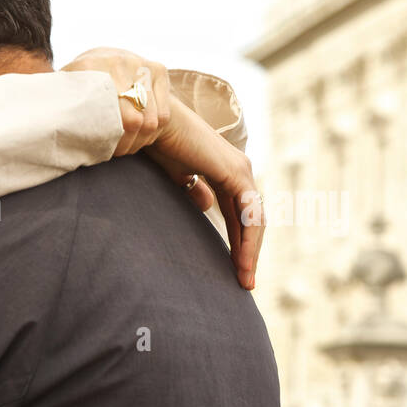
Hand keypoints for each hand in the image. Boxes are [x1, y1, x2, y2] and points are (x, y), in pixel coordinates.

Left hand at [60, 47, 170, 154]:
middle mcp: (118, 60)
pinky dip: (152, 133)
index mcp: (89, 65)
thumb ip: (63, 105)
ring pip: (150, 121)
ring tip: (126, 146)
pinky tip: (140, 135)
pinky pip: (163, 115)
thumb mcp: (69, 91)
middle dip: (124, 143)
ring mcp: (141, 63)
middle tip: (114, 152)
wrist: (107, 57)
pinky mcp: (159, 70)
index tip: (100, 149)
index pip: (105, 113)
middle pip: (132, 120)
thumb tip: (51, 128)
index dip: (106, 136)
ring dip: (139, 141)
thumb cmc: (83, 84)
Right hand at [144, 95, 264, 290]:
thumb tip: (205, 205)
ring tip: (244, 278)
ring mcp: (241, 170)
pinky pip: (249, 214)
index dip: (238, 241)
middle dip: (248, 252)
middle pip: (251, 220)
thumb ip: (193, 189)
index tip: (234, 269)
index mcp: (226, 171)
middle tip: (244, 282)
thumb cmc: (158, 143)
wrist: (152, 124)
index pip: (239, 213)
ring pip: (254, 220)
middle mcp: (239, 170)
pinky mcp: (236, 173)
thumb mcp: (178, 174)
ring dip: (251, 251)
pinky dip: (248, 239)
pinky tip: (241, 261)